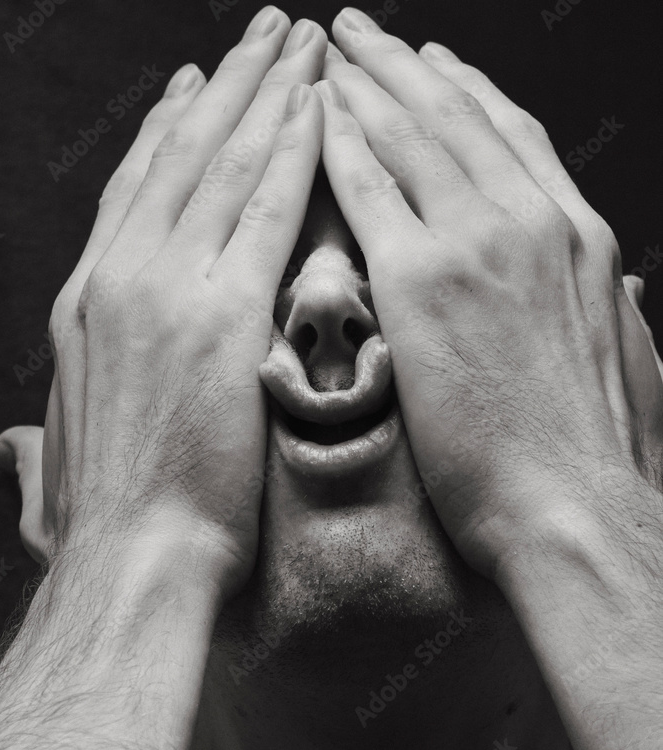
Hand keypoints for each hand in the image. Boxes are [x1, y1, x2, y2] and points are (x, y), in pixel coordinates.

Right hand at [0, 10, 325, 597]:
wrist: (134, 558)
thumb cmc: (112, 520)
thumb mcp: (64, 461)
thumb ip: (43, 437)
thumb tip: (14, 447)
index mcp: (83, 302)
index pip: (133, 190)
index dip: (167, 130)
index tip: (197, 87)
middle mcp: (116, 277)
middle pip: (178, 156)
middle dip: (225, 86)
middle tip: (263, 34)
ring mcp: (164, 288)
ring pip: (222, 164)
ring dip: (264, 95)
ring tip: (298, 46)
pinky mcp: (221, 314)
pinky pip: (263, 211)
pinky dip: (293, 153)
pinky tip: (319, 109)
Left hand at [316, 12, 662, 575]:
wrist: (572, 508)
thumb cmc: (597, 455)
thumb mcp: (632, 360)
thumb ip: (617, 309)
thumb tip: (624, 290)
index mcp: (582, 237)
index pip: (514, 136)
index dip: (467, 93)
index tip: (431, 67)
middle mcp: (534, 219)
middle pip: (458, 115)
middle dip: (402, 66)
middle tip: (360, 34)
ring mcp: (478, 243)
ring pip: (411, 134)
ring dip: (364, 84)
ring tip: (326, 53)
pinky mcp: (422, 283)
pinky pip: (369, 189)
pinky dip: (339, 143)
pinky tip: (313, 117)